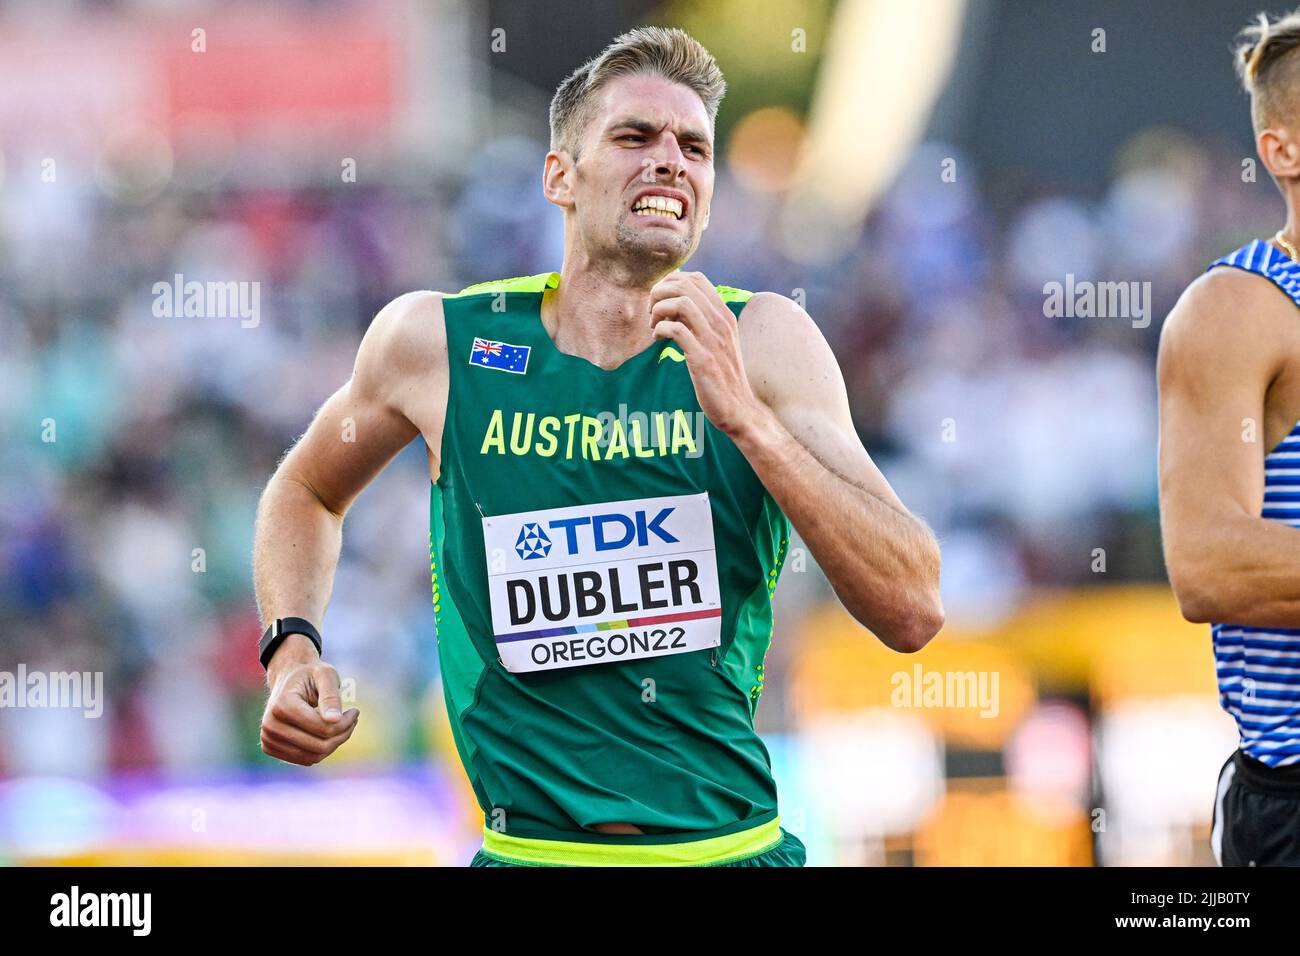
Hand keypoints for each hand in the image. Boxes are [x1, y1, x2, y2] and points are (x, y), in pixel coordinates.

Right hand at [260, 637, 358, 765]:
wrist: (288, 677)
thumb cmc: (310, 675)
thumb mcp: (326, 675)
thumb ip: (330, 696)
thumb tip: (335, 720)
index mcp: (282, 706)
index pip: (322, 728)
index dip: (345, 722)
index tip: (355, 710)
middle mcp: (270, 726)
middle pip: (318, 745)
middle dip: (342, 734)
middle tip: (353, 719)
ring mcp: (268, 739)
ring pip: (313, 757)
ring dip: (334, 744)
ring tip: (344, 726)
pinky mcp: (270, 748)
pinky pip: (306, 759)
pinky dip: (322, 749)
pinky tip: (328, 732)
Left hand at [648, 271, 763, 435]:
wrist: (739, 409)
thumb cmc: (723, 377)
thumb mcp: (718, 342)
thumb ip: (702, 322)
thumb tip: (676, 305)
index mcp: (725, 316)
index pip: (697, 278)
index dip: (672, 282)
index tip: (661, 301)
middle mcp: (721, 323)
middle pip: (685, 285)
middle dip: (660, 293)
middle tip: (652, 312)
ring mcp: (713, 340)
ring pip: (680, 302)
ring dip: (658, 310)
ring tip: (654, 326)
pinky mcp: (703, 359)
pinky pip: (676, 329)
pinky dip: (660, 329)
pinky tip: (658, 339)